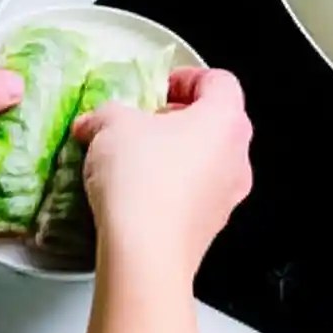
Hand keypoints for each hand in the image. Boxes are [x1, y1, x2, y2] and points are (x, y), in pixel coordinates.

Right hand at [73, 68, 252, 279]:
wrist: (146, 255)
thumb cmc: (141, 179)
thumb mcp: (112, 126)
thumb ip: (106, 114)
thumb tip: (95, 121)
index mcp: (225, 119)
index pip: (219, 81)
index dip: (188, 78)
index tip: (159, 87)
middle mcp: (237, 156)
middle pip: (215, 122)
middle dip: (177, 119)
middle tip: (142, 122)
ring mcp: (228, 195)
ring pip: (207, 161)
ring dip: (175, 154)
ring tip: (134, 159)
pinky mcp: (211, 227)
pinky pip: (195, 194)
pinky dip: (172, 187)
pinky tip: (138, 194)